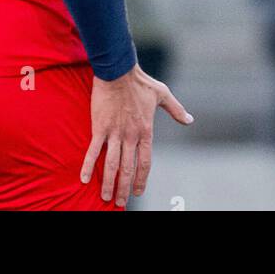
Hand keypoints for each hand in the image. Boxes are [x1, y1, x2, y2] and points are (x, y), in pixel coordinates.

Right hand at [81, 64, 192, 205]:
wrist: (119, 71)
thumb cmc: (141, 82)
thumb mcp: (163, 95)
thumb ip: (176, 110)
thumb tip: (189, 120)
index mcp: (146, 131)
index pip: (145, 163)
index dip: (141, 179)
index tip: (138, 191)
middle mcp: (131, 136)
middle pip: (128, 169)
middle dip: (124, 188)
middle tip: (120, 202)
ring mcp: (114, 133)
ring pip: (112, 165)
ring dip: (109, 183)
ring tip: (106, 197)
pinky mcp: (100, 128)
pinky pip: (94, 151)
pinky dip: (89, 166)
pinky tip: (85, 179)